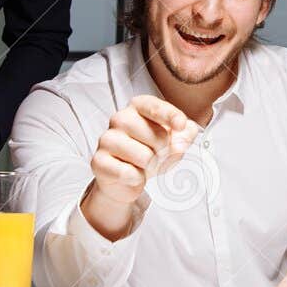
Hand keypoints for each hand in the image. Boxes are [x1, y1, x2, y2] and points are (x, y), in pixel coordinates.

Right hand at [79, 95, 196, 238]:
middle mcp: (120, 119)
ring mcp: (107, 139)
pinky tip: (131, 174)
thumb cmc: (148, 153)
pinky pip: (128, 173)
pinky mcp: (99, 161)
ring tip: (142, 164)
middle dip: (163, 151)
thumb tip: (187, 131)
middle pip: (155, 135)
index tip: (180, 125)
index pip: (154, 106)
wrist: (126, 180)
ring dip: (150, 166)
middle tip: (156, 155)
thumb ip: (186, 134)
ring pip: (144, 156)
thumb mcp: (173, 142)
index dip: (170, 115)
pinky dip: (136, 178)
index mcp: (138, 108)